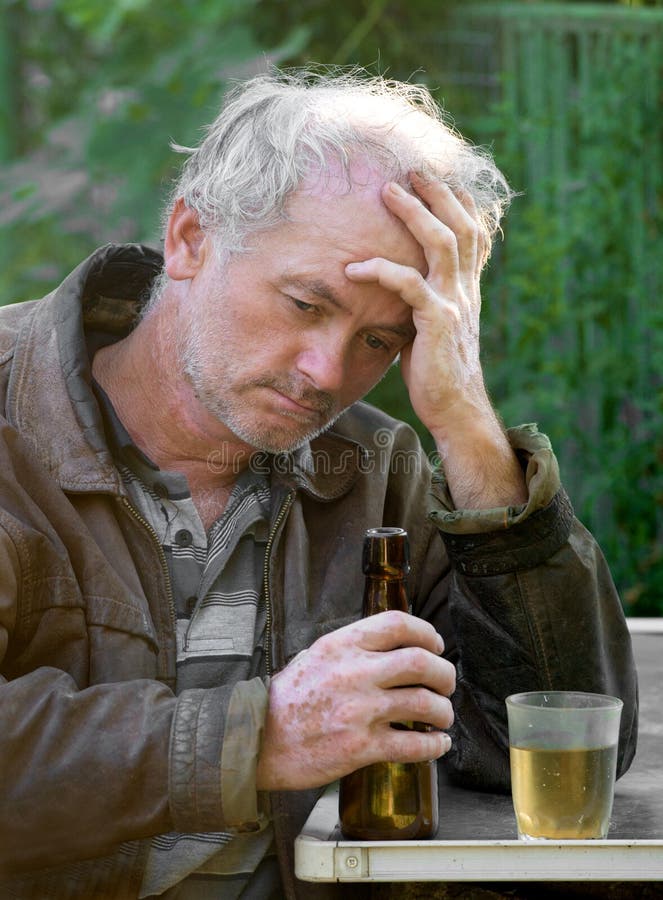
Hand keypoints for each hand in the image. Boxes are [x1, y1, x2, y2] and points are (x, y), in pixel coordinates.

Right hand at [255, 610, 454, 790]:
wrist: (256, 739)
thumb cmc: (285, 699)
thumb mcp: (314, 656)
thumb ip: (350, 650)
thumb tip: (389, 649)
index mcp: (342, 645)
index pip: (398, 624)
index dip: (427, 633)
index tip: (436, 645)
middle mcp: (355, 673)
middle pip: (422, 662)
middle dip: (444, 673)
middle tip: (446, 683)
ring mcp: (360, 711)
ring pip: (425, 704)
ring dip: (443, 711)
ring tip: (442, 716)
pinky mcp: (361, 747)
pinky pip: (414, 745)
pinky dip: (435, 746)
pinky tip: (438, 744)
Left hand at [346, 174, 526, 508]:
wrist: (456, 410)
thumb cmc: (438, 373)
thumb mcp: (435, 330)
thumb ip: (423, 304)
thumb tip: (397, 291)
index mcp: (468, 291)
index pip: (473, 236)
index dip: (462, 204)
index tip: (443, 178)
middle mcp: (466, 291)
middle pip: (461, 227)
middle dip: (438, 193)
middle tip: (411, 169)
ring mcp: (454, 304)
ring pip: (441, 244)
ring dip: (414, 213)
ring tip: (387, 192)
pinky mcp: (436, 324)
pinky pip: (409, 285)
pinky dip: (381, 271)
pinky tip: (354, 268)